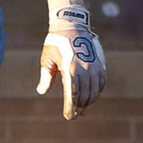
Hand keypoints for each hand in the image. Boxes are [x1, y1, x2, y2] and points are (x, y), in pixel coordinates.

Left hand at [37, 4, 105, 119]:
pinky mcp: (100, 63)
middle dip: (80, 108)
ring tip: (82, 109)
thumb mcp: (47, 59)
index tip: (68, 117)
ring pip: (95, 90)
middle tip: (74, 116)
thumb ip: (45, 77)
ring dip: (89, 102)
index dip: (71, 108)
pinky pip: (101, 82)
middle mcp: (84, 69)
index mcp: (70, 69)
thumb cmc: (56, 43)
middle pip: (85, 95)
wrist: (72, 25)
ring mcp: (94, 66)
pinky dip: (97, 92)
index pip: (72, 95)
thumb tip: (41, 92)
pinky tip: (92, 97)